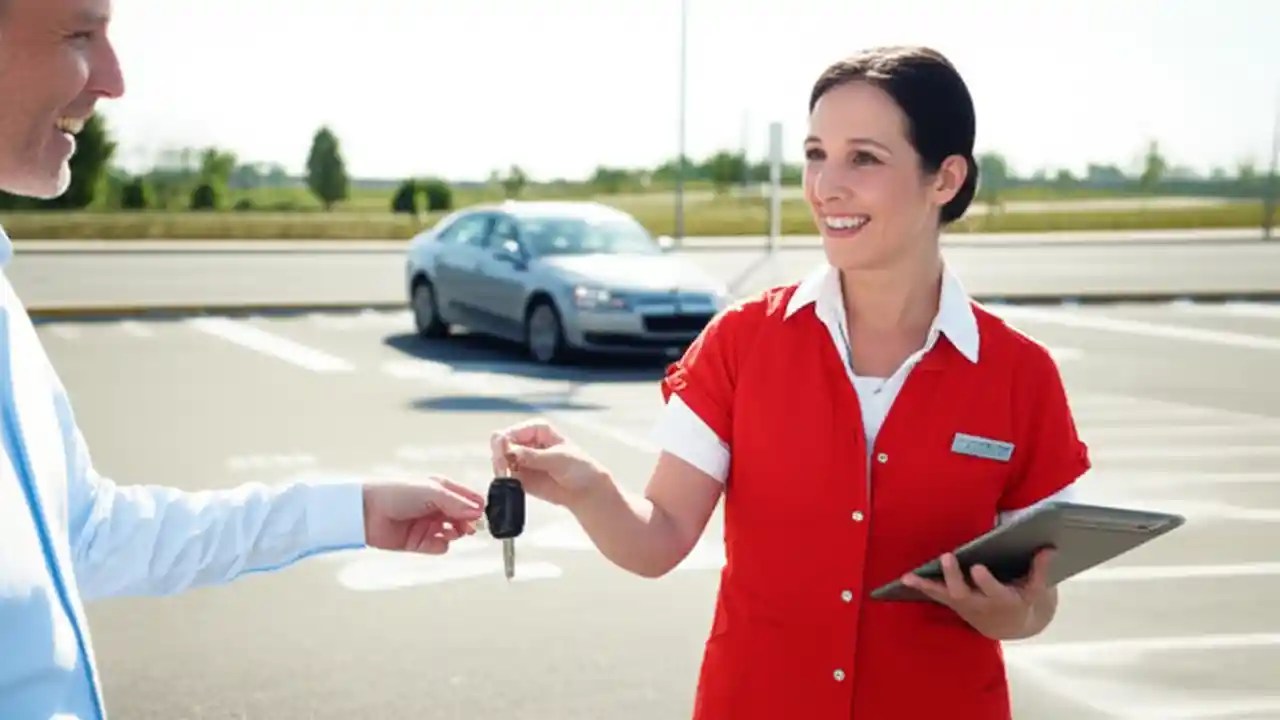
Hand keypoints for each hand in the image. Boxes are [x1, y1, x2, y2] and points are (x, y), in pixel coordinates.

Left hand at [362, 477, 485, 553]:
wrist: (367, 511)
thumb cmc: (395, 492)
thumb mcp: (432, 491)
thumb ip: (457, 502)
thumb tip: (478, 511)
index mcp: (442, 489)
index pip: (469, 499)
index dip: (477, 508)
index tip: (481, 514)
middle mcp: (437, 507)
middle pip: (465, 518)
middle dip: (468, 523)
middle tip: (467, 525)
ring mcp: (429, 524)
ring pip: (455, 533)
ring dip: (454, 533)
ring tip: (446, 529)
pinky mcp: (420, 541)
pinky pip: (440, 546)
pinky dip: (440, 544)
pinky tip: (433, 538)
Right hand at [490, 419, 607, 507]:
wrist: (586, 489)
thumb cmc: (578, 467)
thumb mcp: (557, 458)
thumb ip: (532, 456)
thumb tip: (509, 451)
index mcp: (535, 429)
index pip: (510, 432)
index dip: (504, 444)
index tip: (506, 456)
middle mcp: (525, 442)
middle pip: (499, 445)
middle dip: (499, 457)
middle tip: (504, 469)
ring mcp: (520, 460)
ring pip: (498, 461)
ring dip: (500, 470)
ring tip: (511, 478)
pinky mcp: (520, 477)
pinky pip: (504, 477)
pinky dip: (505, 481)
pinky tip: (512, 485)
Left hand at [900, 548, 1056, 639]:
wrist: (1010, 625)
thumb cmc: (1024, 600)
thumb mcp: (1037, 590)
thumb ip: (1040, 570)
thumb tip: (1049, 548)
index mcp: (1003, 600)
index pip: (994, 591)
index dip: (985, 581)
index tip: (978, 566)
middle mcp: (980, 605)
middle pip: (963, 593)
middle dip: (954, 576)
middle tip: (947, 556)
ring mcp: (964, 605)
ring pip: (944, 596)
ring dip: (926, 585)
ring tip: (909, 577)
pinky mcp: (954, 602)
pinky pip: (935, 595)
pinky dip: (920, 587)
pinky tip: (905, 578)